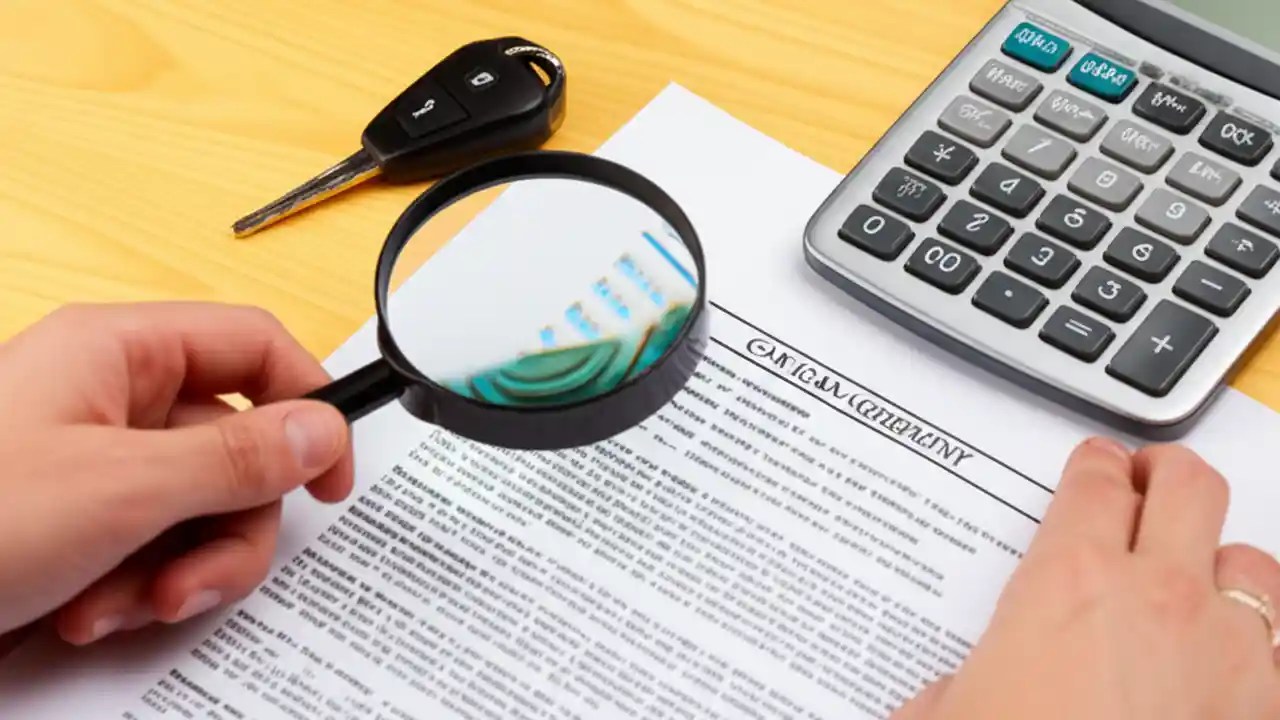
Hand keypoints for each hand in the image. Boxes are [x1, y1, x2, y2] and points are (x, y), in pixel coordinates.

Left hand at [0, 302, 352, 647]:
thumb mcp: (120, 490)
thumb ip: (237, 457)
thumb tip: (322, 430)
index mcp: (117, 353)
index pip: (252, 347)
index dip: (307, 403)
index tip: (333, 472)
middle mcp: (112, 400)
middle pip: (238, 446)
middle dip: (226, 527)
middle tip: (194, 577)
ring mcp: (97, 464)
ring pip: (203, 507)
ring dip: (181, 570)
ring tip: (124, 605)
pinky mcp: (85, 522)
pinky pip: (159, 546)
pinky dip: (139, 589)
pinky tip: (87, 612)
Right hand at [892, 438, 1279, 719]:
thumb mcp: (949, 713)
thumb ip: (958, 685)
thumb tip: (952, 698)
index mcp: (1069, 582)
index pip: (1095, 483)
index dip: (1096, 463)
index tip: (1096, 465)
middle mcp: (1158, 597)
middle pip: (1189, 487)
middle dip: (1170, 474)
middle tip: (1150, 482)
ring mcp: (1225, 652)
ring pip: (1253, 562)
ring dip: (1225, 558)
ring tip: (1199, 572)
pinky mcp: (1264, 707)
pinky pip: (1279, 646)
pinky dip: (1257, 642)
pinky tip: (1228, 662)